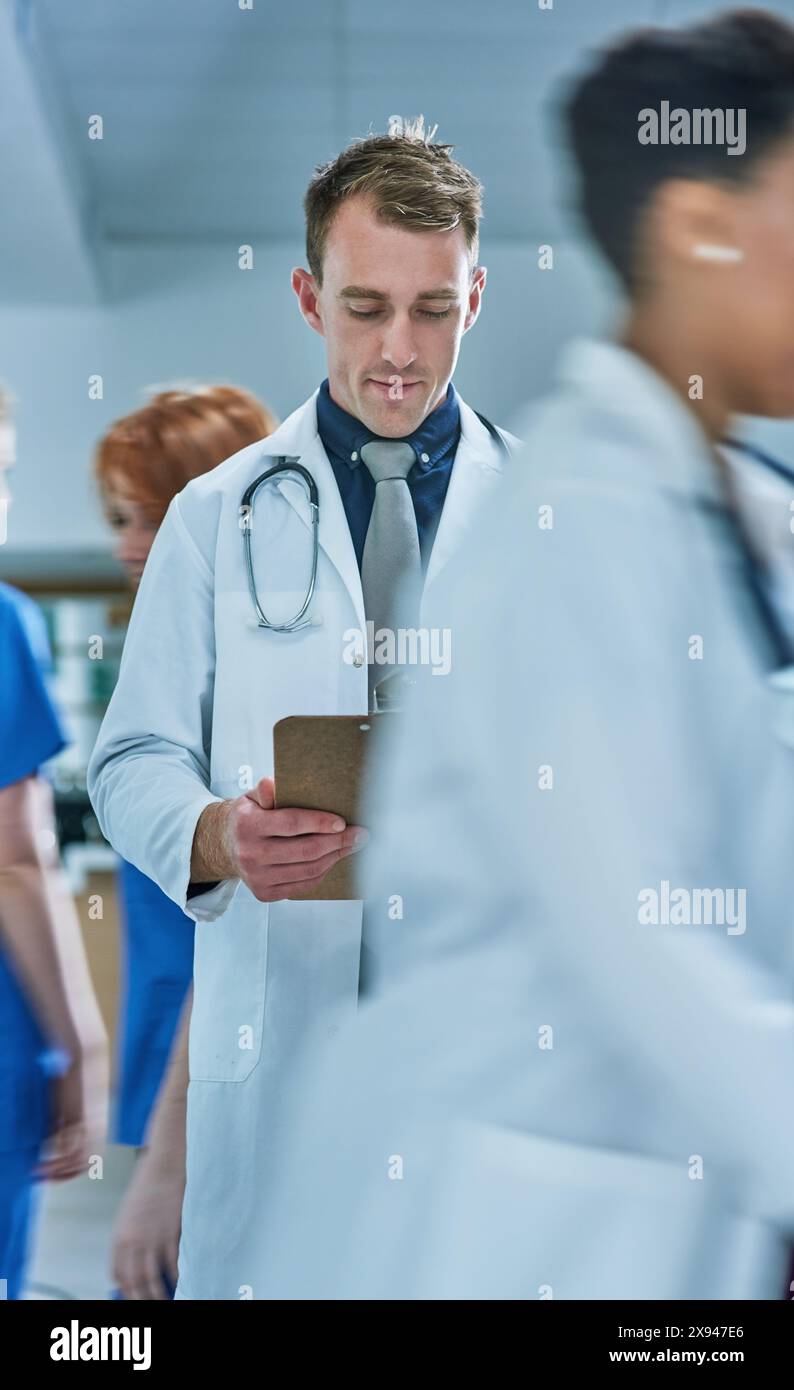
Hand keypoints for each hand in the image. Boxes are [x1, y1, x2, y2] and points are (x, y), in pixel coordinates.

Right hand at [36, 1061, 88, 1182]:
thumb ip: (64, 1123)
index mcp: (99, 1127)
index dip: (72, 1170)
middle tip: (43, 1178)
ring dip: (56, 1171)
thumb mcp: (69, 1104)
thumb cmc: (76, 1075)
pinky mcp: (81, 1118)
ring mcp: (91, 1125)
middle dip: (63, 1175)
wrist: (85, 1054)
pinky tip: (41, 1161)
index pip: (90, 1160)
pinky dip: (56, 1159)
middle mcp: (98, 1129)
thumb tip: (52, 1140)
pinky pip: (70, 1148)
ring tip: (38, 1172)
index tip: (52, 1173)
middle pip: (86, 1165)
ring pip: (78, 1161)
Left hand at [112, 1149, 184, 1300]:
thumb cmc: (146, 1187)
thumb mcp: (128, 1214)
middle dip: (141, 1299)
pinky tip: (181, 1283)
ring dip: (158, 1295)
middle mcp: (133, 1242)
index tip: (133, 1297)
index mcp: (119, 1238)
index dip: (126, 1290)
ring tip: (164, 1302)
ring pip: (152, 1278)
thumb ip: (127, 1239)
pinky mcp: (171, 1233)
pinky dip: (177, 1277)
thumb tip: (129, 1263)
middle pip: (134, 1282)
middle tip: (148, 1306)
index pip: (119, 1275)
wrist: (164, 1166)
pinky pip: (173, 1264)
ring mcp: (152, 1239)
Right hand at [222, 776, 367, 901]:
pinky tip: (332, 859)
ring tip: (351, 846)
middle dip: (337, 842)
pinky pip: (303, 885)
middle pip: (304, 850)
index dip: (320, 823)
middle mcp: (249, 854)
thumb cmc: (248, 817)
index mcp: (247, 825)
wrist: (226, 845)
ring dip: (335, 857)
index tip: (342, 822)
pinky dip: (322, 872)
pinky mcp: (264, 893)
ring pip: (307, 870)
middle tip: (359, 835)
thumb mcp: (251, 797)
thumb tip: (272, 783)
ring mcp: (256, 877)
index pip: (290, 823)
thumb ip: (265, 790)